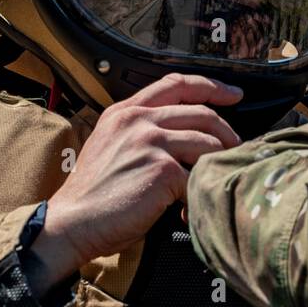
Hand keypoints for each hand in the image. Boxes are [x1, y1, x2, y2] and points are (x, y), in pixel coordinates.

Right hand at [26, 74, 241, 292]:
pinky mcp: (163, 169)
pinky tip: (185, 212)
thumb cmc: (93, 195)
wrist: (72, 222)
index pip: (176, 83)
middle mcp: (138, 120)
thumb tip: (184, 137)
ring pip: (208, 143)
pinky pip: (198, 178)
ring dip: (217, 165)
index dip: (211, 86)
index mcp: (125, 112)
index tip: (234, 93)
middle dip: (227, 133)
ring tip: (212, 183)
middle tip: (235, 149)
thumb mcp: (111, 146)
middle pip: (201, 113)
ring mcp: (151, 142)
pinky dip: (198, 198)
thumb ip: (140, 132)